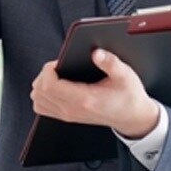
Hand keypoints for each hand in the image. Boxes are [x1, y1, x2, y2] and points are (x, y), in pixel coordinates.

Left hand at [30, 49, 159, 138]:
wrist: (132, 117)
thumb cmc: (129, 96)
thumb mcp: (125, 75)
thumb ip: (111, 62)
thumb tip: (96, 53)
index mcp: (84, 99)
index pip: (50, 86)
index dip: (48, 70)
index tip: (57, 62)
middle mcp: (72, 109)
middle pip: (40, 92)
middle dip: (43, 74)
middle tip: (56, 66)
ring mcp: (68, 115)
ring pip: (38, 100)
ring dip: (41, 85)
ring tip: (54, 75)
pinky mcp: (67, 116)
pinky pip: (43, 107)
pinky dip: (43, 95)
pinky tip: (54, 86)